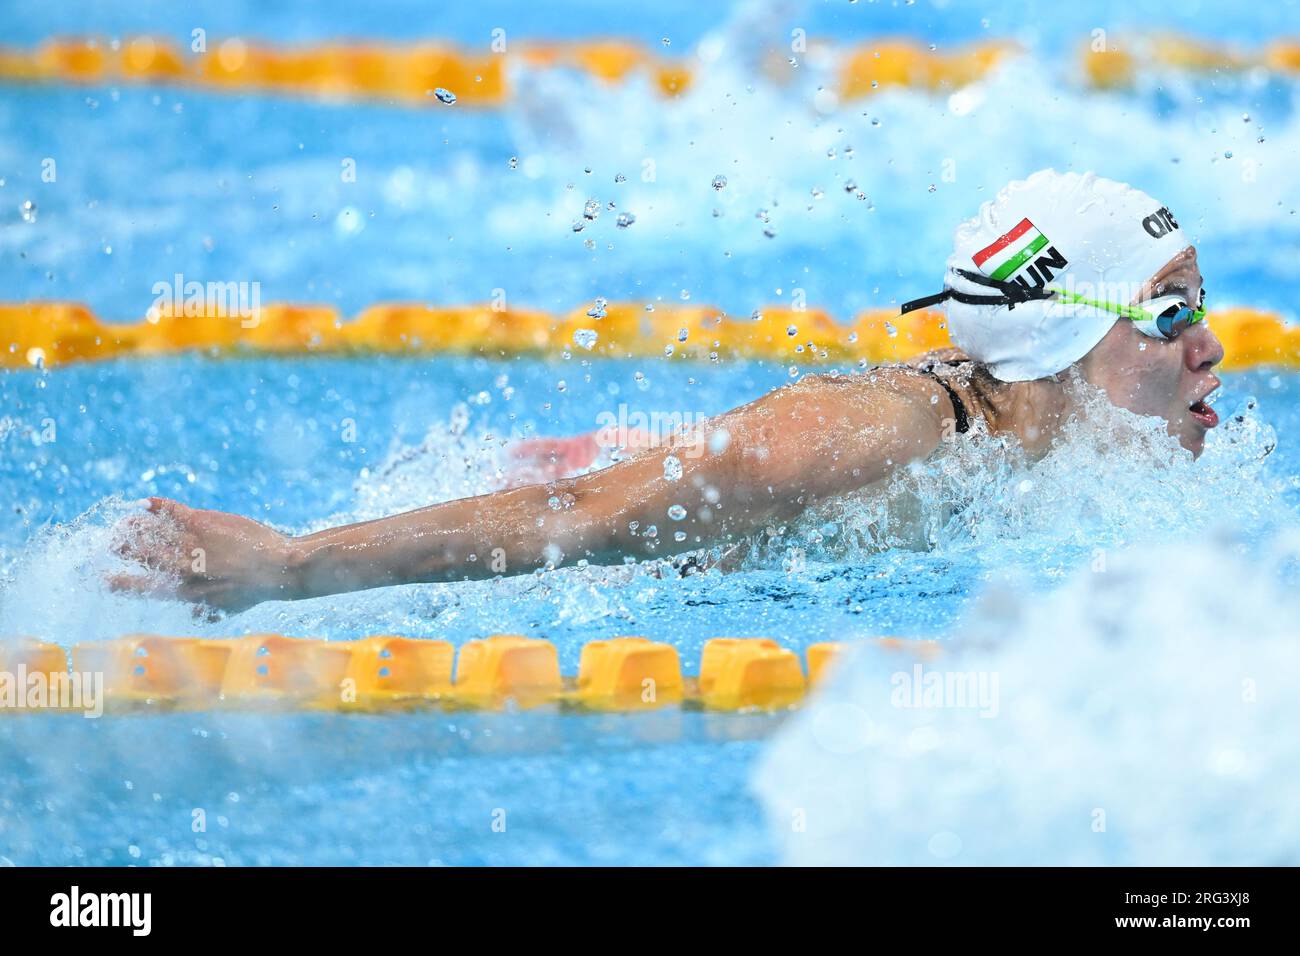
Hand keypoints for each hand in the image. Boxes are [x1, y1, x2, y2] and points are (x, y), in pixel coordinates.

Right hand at [109, 497, 298, 612]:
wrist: (280, 568)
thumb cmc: (255, 590)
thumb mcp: (227, 609)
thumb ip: (205, 611)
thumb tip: (193, 615)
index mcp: (183, 593)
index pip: (139, 588)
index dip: (116, 582)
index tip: (101, 577)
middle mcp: (182, 569)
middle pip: (138, 554)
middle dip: (120, 547)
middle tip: (111, 542)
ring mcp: (192, 544)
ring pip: (149, 530)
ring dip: (132, 525)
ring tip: (124, 522)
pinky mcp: (203, 522)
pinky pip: (171, 511)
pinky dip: (155, 506)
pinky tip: (145, 504)